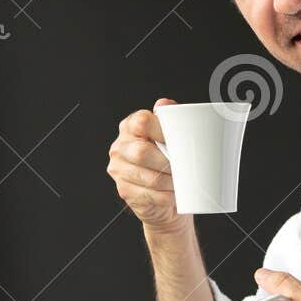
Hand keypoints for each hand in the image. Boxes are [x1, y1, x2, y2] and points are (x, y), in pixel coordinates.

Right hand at [108, 99, 187, 232]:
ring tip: (180, 181)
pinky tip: (173, 193)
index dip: (162, 131)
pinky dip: (166, 196)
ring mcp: (119, 170)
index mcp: (129, 127)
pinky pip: (148, 194)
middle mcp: (120, 147)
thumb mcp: (169, 135)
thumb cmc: (166, 158)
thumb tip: (164, 104)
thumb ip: (168, 118)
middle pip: (142, 152)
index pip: (142, 122)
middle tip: (182, 166)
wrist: (163, 191)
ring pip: (148, 177)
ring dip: (169, 181)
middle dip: (166, 162)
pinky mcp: (124, 190)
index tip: (177, 141)